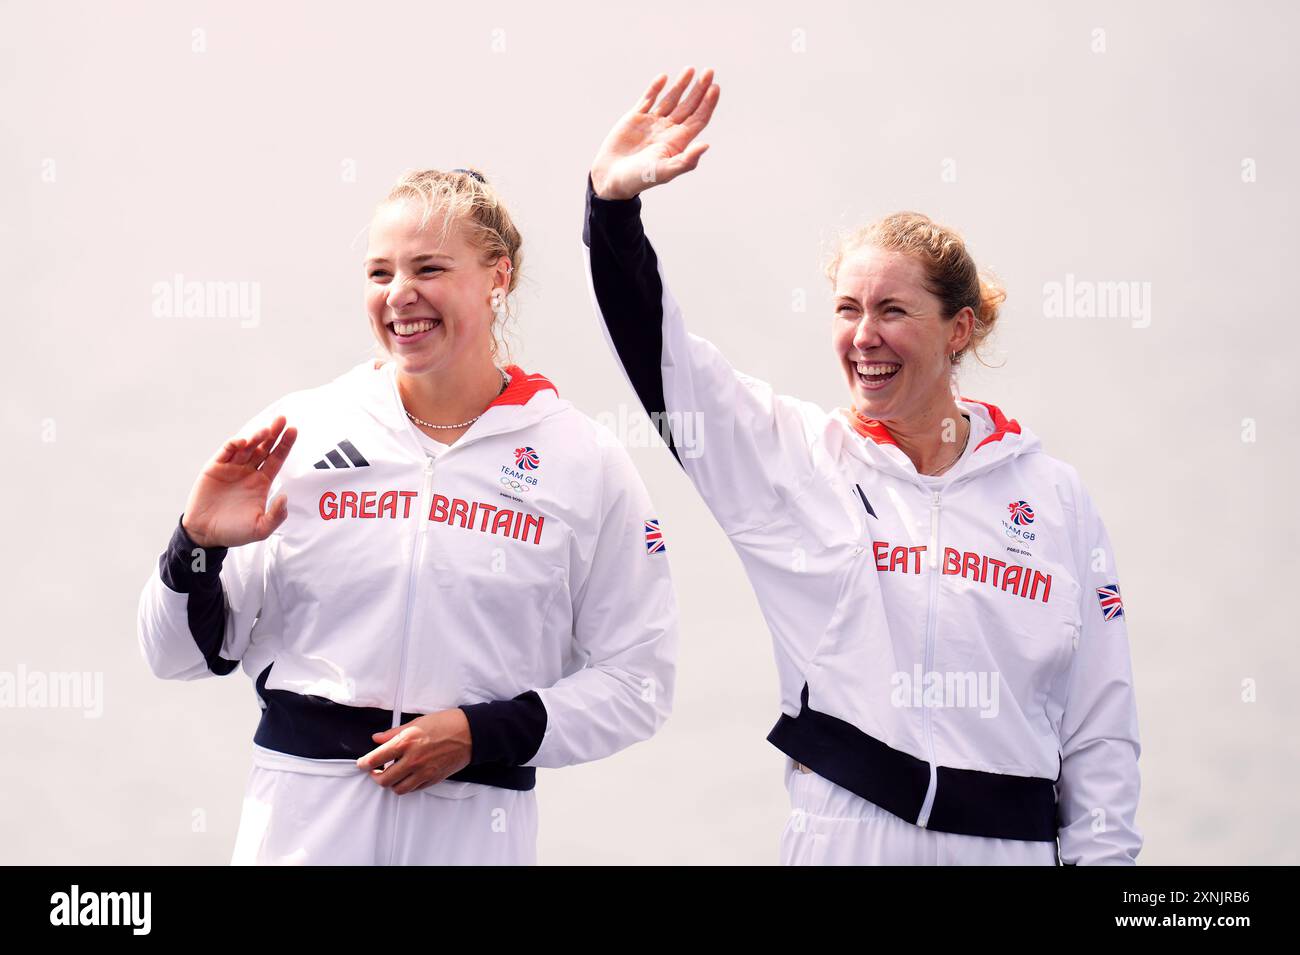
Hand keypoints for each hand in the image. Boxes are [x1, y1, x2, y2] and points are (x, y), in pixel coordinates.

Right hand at [181, 415, 296, 547]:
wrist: (206, 534)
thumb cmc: (235, 532)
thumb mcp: (260, 528)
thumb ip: (276, 515)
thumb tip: (285, 497)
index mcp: (262, 482)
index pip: (276, 458)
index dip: (285, 445)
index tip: (294, 430)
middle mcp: (248, 471)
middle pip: (263, 448)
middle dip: (273, 434)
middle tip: (282, 420)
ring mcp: (232, 468)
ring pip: (247, 447)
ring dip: (256, 437)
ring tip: (266, 431)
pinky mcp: (215, 468)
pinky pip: (226, 452)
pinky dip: (234, 444)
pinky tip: (244, 441)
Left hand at [357, 709, 472, 794]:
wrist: (470, 733)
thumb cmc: (446, 723)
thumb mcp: (416, 722)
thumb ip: (393, 733)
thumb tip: (377, 739)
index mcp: (406, 742)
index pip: (376, 758)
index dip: (364, 763)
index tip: (361, 764)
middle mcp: (413, 760)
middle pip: (384, 779)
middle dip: (375, 777)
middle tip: (375, 771)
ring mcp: (424, 772)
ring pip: (398, 788)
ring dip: (390, 784)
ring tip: (390, 775)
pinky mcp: (433, 779)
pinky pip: (413, 789)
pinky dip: (406, 785)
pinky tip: (406, 776)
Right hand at [590, 66, 719, 200]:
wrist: (612, 178)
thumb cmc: (639, 179)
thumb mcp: (665, 172)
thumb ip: (686, 160)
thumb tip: (706, 145)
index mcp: (678, 142)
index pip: (698, 119)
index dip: (708, 104)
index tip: (715, 87)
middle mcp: (668, 130)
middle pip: (689, 105)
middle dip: (699, 89)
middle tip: (709, 72)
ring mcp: (652, 123)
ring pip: (671, 99)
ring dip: (681, 84)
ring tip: (691, 69)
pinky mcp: (635, 118)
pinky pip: (648, 99)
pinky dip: (656, 88)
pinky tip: (664, 77)